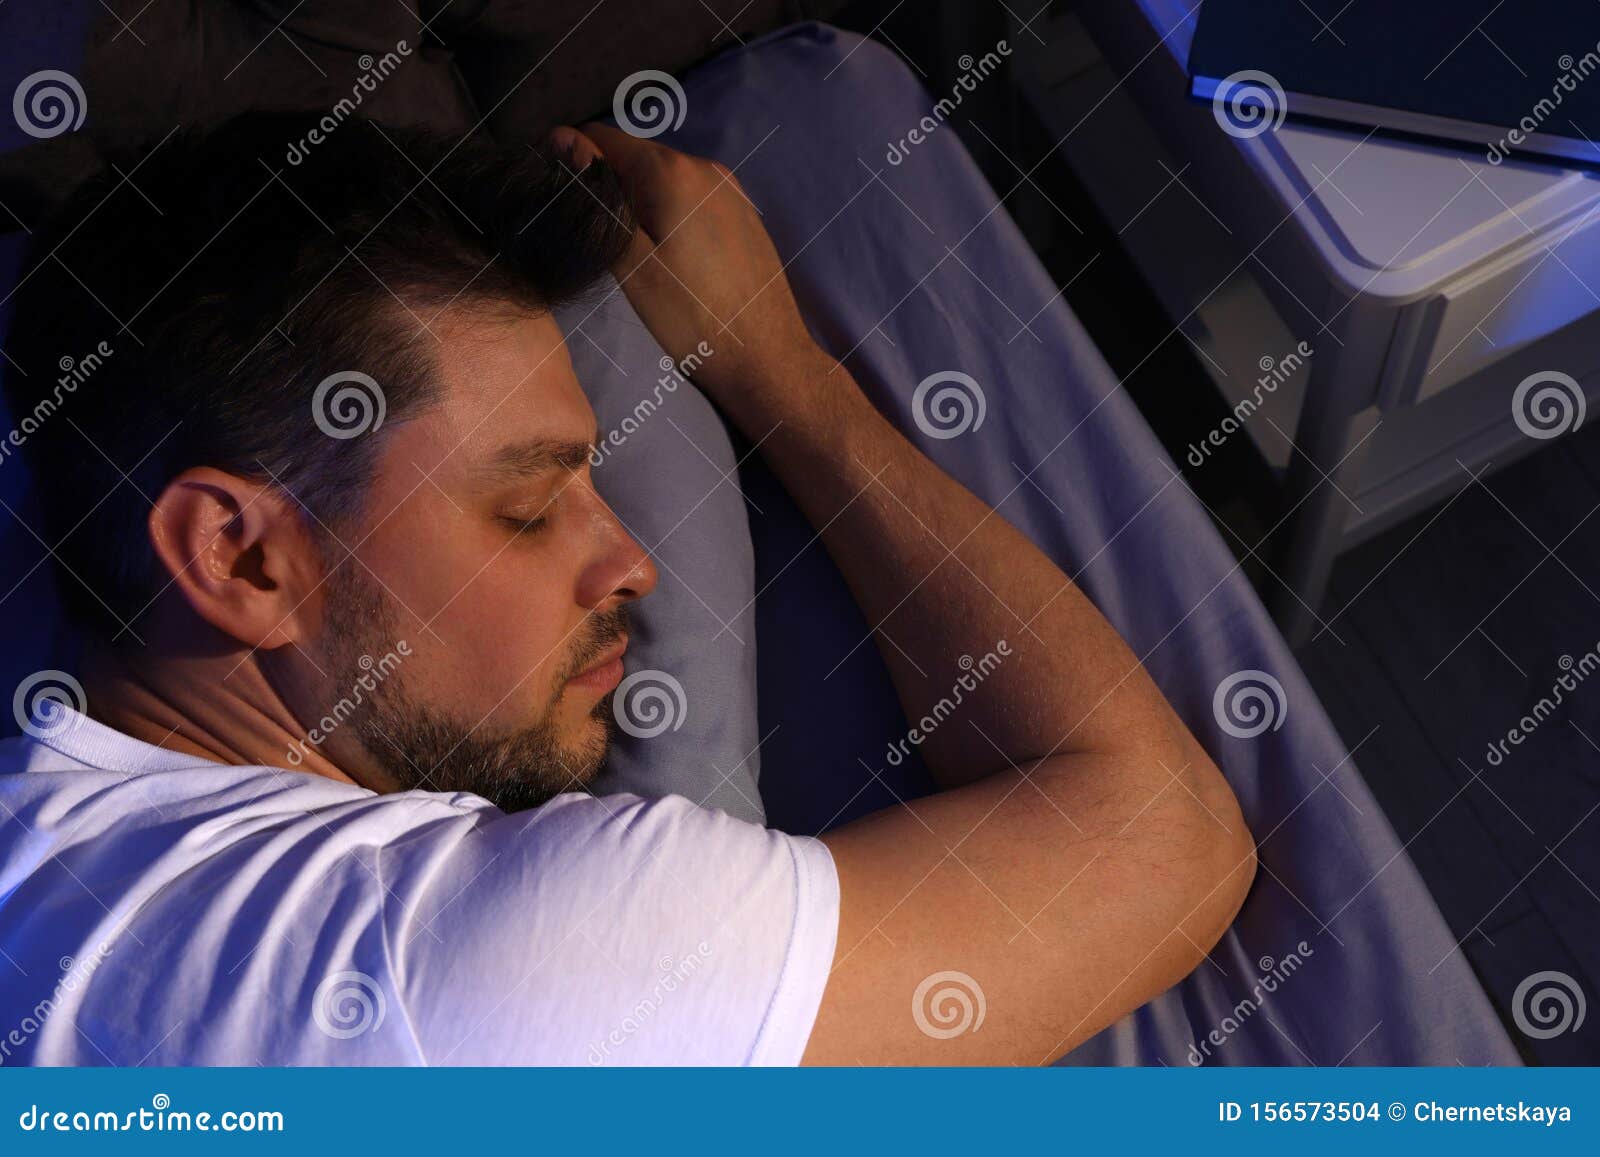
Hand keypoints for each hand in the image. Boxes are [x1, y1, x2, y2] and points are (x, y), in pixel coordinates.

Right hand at [565, 123, 821, 399]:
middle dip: (607, 184)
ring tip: (630, 251)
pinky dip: (670, 212)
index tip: (561, 199)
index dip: (573, 161)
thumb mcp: (632, 263)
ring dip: (639, 202)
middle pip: (635, 156)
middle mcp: (706, 166)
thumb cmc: (693, 319)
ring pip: (664, 178)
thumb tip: (561, 138)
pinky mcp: (743, 213)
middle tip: (595, 237)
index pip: (602, 138)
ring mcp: (730, 188)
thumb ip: (597, 197)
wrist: (767, 358)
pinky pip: (692, 196)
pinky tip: (669, 254)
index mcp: (672, 171)